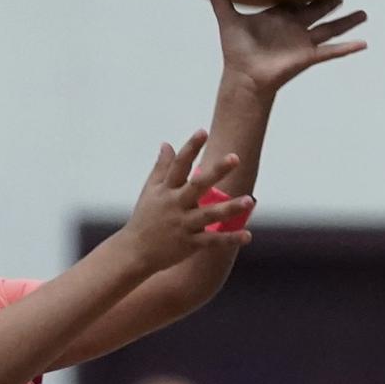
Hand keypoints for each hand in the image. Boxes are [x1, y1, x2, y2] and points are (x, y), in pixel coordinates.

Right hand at [116, 131, 253, 266]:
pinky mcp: (189, 244)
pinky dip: (230, 239)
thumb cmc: (145, 218)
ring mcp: (183, 225)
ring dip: (230, 208)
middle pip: (198, 185)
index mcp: (166, 190)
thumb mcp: (150, 190)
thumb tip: (167, 143)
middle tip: (235, 157)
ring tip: (250, 200)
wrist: (134, 252)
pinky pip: (212, 242)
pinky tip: (248, 235)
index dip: (190, 147)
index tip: (202, 131)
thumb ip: (161, 167)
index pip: (179, 165)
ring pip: (209, 215)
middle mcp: (175, 205)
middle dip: (216, 171)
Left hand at [204, 0, 367, 95]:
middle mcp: (294, 29)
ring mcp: (303, 43)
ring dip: (347, 22)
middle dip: (329, 3)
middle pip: (317, 12)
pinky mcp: (308, 56)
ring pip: (330, 28)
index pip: (296, 2)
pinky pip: (332, 51)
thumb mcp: (228, 18)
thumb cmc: (235, 50)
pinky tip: (363, 44)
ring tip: (364, 14)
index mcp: (279, 18)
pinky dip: (348, 48)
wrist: (242, 75)